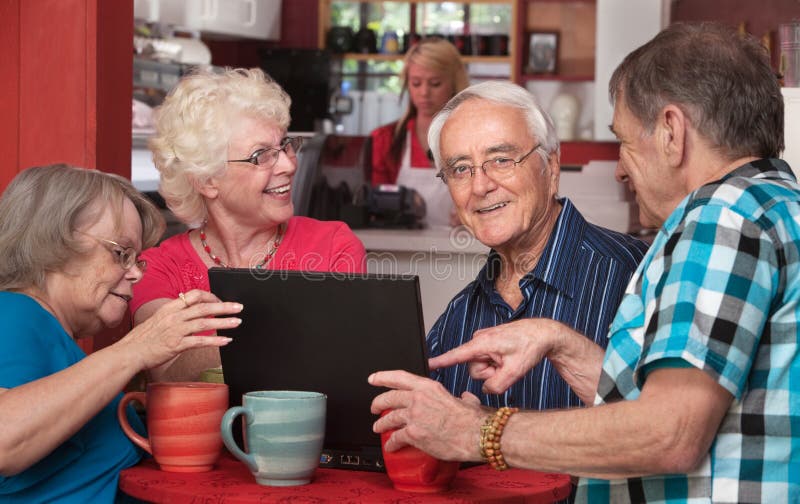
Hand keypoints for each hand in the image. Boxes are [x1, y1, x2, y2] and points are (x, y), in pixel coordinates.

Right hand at [120, 289, 242, 370]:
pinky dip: (215, 340)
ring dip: (223, 322)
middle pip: (203, 307)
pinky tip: (226, 340)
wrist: (129, 353)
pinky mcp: (176, 345)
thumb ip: (174, 313)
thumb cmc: (143, 338)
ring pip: (205, 322)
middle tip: (238, 307)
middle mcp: (174, 316)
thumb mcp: (158, 319)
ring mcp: (175, 330)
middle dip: (224, 306)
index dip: (210, 296)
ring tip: (237, 322)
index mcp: (170, 308)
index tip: (220, 300)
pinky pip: (200, 341)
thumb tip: (188, 308)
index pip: (194, 295)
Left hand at [368, 370, 485, 461]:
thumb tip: (465, 398)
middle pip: (389, 398)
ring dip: (381, 424)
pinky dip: (391, 443)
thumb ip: (462, 398)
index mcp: (429, 387)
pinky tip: (391, 446)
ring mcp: (414, 416)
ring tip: (378, 428)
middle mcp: (418, 398)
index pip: (399, 377)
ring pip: (389, 418)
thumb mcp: (466, 400)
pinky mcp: (413, 434)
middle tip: (374, 407)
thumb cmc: (473, 420)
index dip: (383, 377)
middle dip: (377, 403)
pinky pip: (396, 438)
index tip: (373, 379)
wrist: (476, 434)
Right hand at [428, 319, 558, 393]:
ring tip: (509, 360)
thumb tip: (486, 390)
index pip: (456, 356)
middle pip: (474, 369)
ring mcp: (484, 342)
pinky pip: (486, 361)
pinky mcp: (488, 345)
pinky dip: (497, 364)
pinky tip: (508, 358)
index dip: (440, 362)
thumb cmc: (530, 346)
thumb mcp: (515, 371)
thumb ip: (497, 385)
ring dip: (495, 369)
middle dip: (490, 373)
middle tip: (506, 366)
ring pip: (481, 367)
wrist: (543, 333)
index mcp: (482, 344)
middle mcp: (479, 341)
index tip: (426, 365)